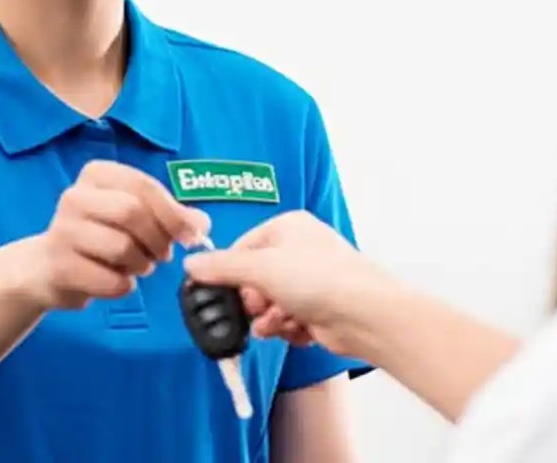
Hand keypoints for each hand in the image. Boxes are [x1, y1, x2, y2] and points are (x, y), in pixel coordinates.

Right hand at [30, 160, 210, 309]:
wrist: (49, 268)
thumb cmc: (100, 237)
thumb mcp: (134, 217)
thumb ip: (170, 216)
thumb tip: (202, 224)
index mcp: (97, 175)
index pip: (144, 186)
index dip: (174, 212)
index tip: (192, 235)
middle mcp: (75, 197)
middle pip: (132, 212)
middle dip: (158, 239)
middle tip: (162, 254)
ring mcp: (63, 231)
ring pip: (122, 247)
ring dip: (141, 265)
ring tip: (136, 266)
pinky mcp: (60, 266)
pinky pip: (110, 280)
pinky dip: (124, 286)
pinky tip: (115, 281)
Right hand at [182, 210, 389, 356]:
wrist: (365, 314)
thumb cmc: (323, 279)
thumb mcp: (259, 268)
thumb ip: (221, 268)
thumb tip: (191, 264)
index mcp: (287, 228)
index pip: (242, 248)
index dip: (231, 272)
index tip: (220, 290)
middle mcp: (300, 251)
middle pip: (255, 279)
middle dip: (253, 301)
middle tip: (258, 307)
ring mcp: (312, 281)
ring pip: (270, 304)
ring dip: (269, 319)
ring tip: (279, 322)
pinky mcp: (320, 309)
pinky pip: (288, 320)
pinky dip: (288, 328)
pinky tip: (298, 329)